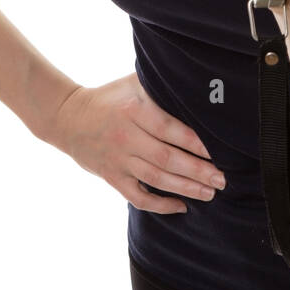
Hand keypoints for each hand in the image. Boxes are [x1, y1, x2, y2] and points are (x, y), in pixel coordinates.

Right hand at [50, 72, 224, 214]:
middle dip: (198, 171)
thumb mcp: (133, 83)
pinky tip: (180, 206)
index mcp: (134, 111)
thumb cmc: (109, 97)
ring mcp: (118, 159)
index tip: (217, 152)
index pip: (170, 130)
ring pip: (156, 179)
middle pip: (167, 158)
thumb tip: (196, 87)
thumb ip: (160, 86)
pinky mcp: (112, 177)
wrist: (67, 117)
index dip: (196, 143)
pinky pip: (137, 196)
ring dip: (186, 188)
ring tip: (210, 192)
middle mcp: (126, 137)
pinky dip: (159, 205)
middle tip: (222, 179)